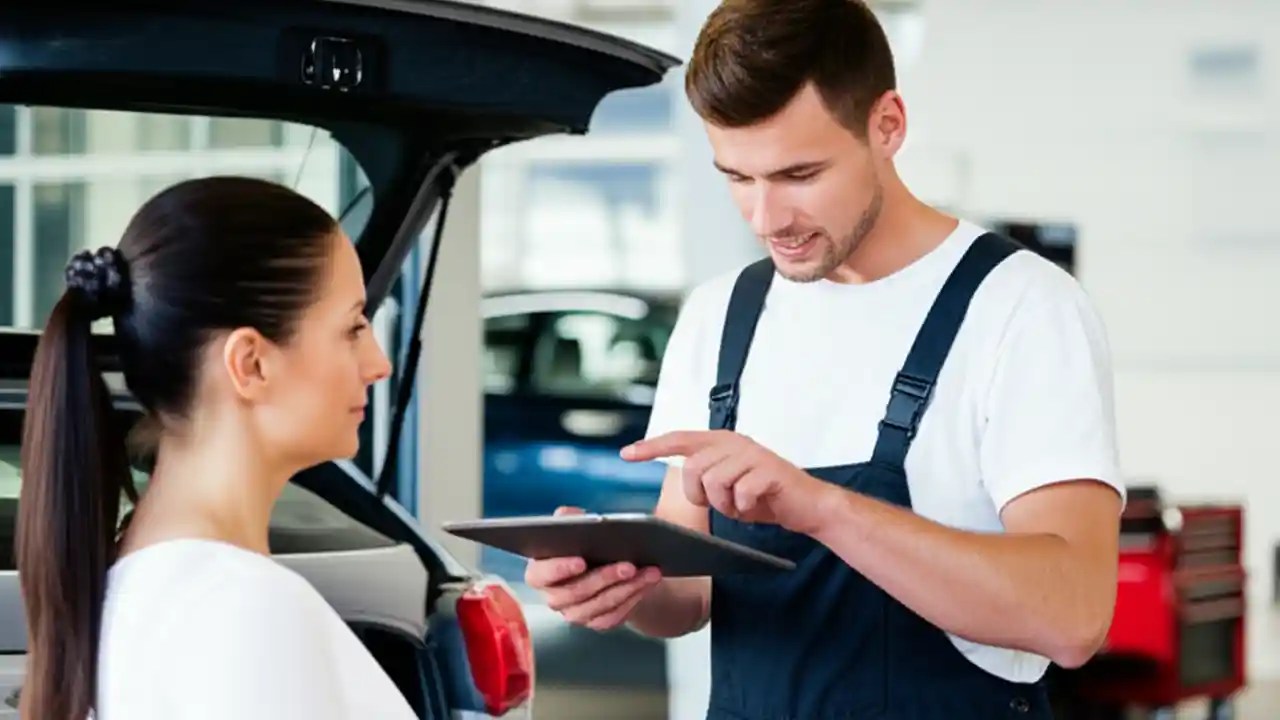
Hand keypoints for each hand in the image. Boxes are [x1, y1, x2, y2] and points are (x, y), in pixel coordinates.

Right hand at [523, 506, 662, 630]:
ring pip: (599, 605)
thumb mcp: (577, 527)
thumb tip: (566, 516)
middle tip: (628, 565)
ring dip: (626, 588)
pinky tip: (647, 583)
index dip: (559, 569)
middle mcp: (554, 597)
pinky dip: (633, 598)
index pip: (541, 575)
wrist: (608, 567)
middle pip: (575, 592)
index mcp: (541, 573)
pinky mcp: (597, 622)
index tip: (581, 560)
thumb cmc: (586, 545)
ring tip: (648, 572)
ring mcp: (575, 613)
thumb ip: (568, 521)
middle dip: (604, 578)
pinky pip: (614, 615)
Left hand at [622, 430, 832, 534]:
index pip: (680, 439)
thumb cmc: (763, 496)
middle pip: (694, 468)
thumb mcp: (728, 484)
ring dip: (724, 504)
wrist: (806, 504)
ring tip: (740, 504)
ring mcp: (753, 455)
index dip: (652, 446)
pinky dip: (743, 507)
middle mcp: (735, 443)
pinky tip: (755, 505)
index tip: (626, 454)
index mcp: (722, 442)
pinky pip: (740, 493)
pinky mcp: (769, 470)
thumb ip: (705, 477)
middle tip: (720, 503)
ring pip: (715, 481)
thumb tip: (681, 481)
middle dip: (700, 494)